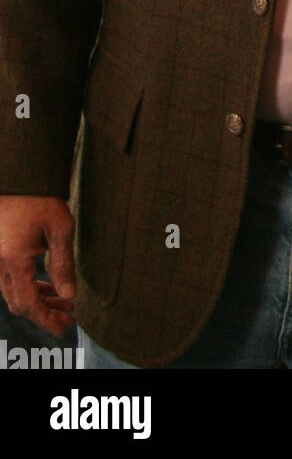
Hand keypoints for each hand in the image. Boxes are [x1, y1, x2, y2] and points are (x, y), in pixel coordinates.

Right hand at [0, 196, 75, 337]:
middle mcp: (0, 264)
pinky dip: (31, 287)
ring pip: (15, 293)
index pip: (28, 303)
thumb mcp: (60, 228)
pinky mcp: (1, 253)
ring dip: (39, 300)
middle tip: (69, 315)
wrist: (21, 178)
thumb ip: (63, 264)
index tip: (64, 329)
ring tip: (65, 301)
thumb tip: (68, 295)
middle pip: (19, 303)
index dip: (46, 320)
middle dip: (45, 313)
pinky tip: (50, 286)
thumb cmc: (41, 199)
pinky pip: (13, 280)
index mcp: (14, 260)